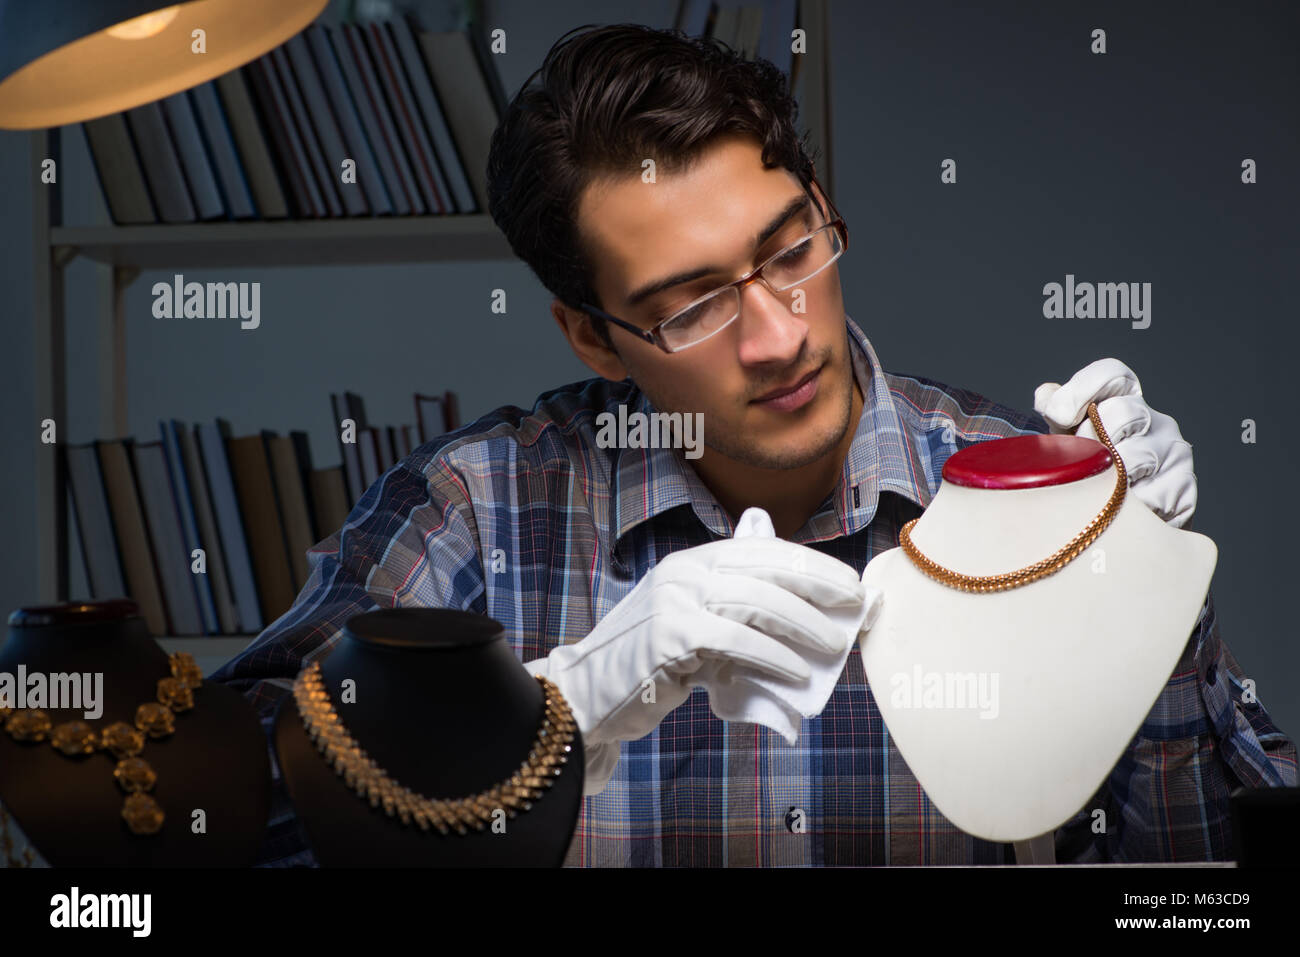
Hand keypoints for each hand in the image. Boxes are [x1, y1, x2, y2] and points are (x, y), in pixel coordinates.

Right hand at [524, 534, 867, 793]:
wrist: (586, 696)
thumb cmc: (647, 668)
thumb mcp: (692, 628)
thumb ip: (733, 615)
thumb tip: (798, 617)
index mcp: (691, 562)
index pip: (762, 548)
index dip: (809, 561)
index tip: (847, 580)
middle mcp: (682, 572)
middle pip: (766, 568)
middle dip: (818, 584)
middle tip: (855, 604)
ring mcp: (674, 600)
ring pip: (757, 600)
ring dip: (803, 623)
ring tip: (833, 644)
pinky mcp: (669, 636)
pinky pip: (736, 640)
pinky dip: (772, 655)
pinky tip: (797, 672)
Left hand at [1033, 358, 1195, 527]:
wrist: (1113, 522)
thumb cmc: (1088, 473)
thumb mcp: (1065, 438)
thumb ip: (1056, 411)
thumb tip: (1048, 396)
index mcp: (1126, 401)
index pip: (1111, 374)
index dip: (1081, 389)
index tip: (1061, 415)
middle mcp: (1156, 421)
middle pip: (1122, 413)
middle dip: (1091, 440)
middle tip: (1080, 464)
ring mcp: (1173, 453)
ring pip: (1135, 455)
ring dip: (1107, 476)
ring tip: (1096, 490)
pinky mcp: (1183, 489)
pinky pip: (1151, 494)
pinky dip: (1126, 507)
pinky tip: (1115, 511)